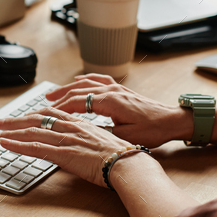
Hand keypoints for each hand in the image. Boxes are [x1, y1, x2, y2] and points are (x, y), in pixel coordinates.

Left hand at [0, 106, 130, 186]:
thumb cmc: (121, 156)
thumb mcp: (101, 142)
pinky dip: (17, 144)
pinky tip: (5, 143)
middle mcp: (71, 127)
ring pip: (32, 131)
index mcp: (80, 123)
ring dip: (10, 131)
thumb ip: (86, 141)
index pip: (50, 114)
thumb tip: (78, 147)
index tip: (20, 117)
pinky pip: (35, 147)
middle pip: (37, 118)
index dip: (32, 114)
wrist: (129, 164)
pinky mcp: (63, 153)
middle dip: (15, 120)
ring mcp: (66, 139)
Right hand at [45, 74, 192, 147]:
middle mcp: (111, 90)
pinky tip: (78, 80)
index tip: (48, 113)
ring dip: (69, 87)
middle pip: (79, 90)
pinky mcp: (121, 89)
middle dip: (60, 95)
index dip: (61, 108)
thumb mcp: (125, 136)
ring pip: (86, 83)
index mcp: (110, 101)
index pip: (78, 101)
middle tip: (45, 102)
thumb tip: (84, 131)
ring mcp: (116, 87)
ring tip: (54, 93)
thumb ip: (103, 131)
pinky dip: (85, 79)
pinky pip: (98, 79)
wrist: (171, 120)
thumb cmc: (152, 130)